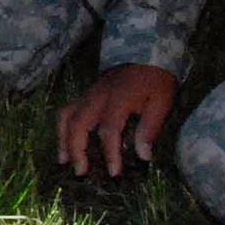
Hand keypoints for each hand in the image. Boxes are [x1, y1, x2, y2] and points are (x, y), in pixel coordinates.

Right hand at [58, 64, 181, 178]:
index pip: (109, 130)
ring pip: (66, 116)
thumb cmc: (155, 80)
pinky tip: (65, 143)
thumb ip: (151, 127)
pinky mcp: (85, 94)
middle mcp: (98, 97)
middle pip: (78, 124)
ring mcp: (88, 94)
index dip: (110, 153)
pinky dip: (62, 129)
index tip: (114, 172)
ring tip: (64, 161)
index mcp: (119, 99)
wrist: (146, 52)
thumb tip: (144, 155)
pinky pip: (66, 111)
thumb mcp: (162, 102)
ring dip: (63, 139)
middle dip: (76, 149)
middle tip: (81, 171)